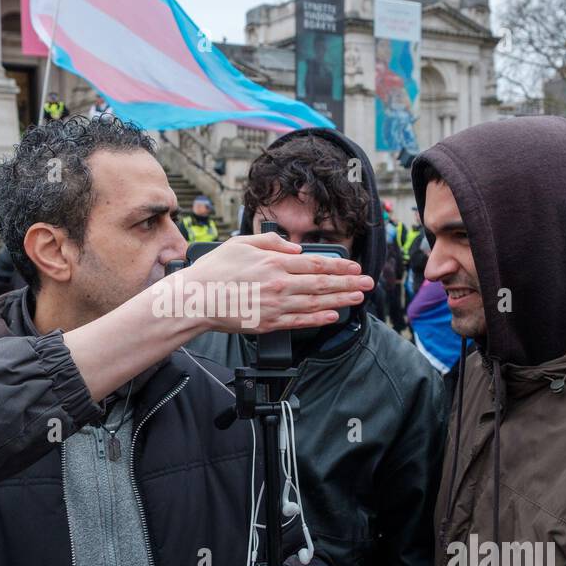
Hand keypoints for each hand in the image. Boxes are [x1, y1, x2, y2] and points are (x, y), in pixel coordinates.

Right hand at [175, 233, 372, 333]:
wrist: (196, 299)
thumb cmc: (215, 270)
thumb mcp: (241, 243)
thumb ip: (271, 242)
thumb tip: (295, 248)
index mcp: (274, 262)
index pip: (316, 263)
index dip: (340, 266)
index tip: (355, 266)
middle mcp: (280, 284)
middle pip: (323, 284)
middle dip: (349, 283)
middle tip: (368, 283)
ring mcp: (276, 306)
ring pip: (317, 304)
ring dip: (341, 301)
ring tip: (357, 298)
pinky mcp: (269, 323)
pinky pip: (301, 322)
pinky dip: (320, 320)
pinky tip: (334, 317)